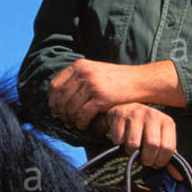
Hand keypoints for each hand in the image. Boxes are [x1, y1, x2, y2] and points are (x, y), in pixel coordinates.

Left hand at [48, 59, 184, 130]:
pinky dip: (81, 123)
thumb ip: (78, 79)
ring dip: (70, 120)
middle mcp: (84, 73)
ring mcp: (92, 85)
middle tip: (64, 121)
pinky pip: (83, 115)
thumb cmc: (116, 79)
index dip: (52, 100)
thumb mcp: (95, 71)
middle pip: (61, 98)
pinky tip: (84, 126)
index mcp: (79, 66)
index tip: (55, 110)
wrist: (139, 80)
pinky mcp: (101, 98)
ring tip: (74, 125)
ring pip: (71, 108)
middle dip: (60, 113)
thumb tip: (58, 97)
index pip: (55, 85)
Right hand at [94, 103, 177, 168]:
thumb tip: (178, 177)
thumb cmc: (146, 128)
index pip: (168, 148)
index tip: (156, 164)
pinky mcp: (119, 115)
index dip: (161, 161)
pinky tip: (122, 140)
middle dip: (147, 159)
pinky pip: (118, 140)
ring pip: (133, 144)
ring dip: (131, 153)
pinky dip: (119, 145)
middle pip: (152, 145)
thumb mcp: (162, 137)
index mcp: (167, 122)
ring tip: (132, 150)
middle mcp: (153, 115)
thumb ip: (170, 156)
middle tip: (143, 160)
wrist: (126, 108)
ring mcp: (135, 113)